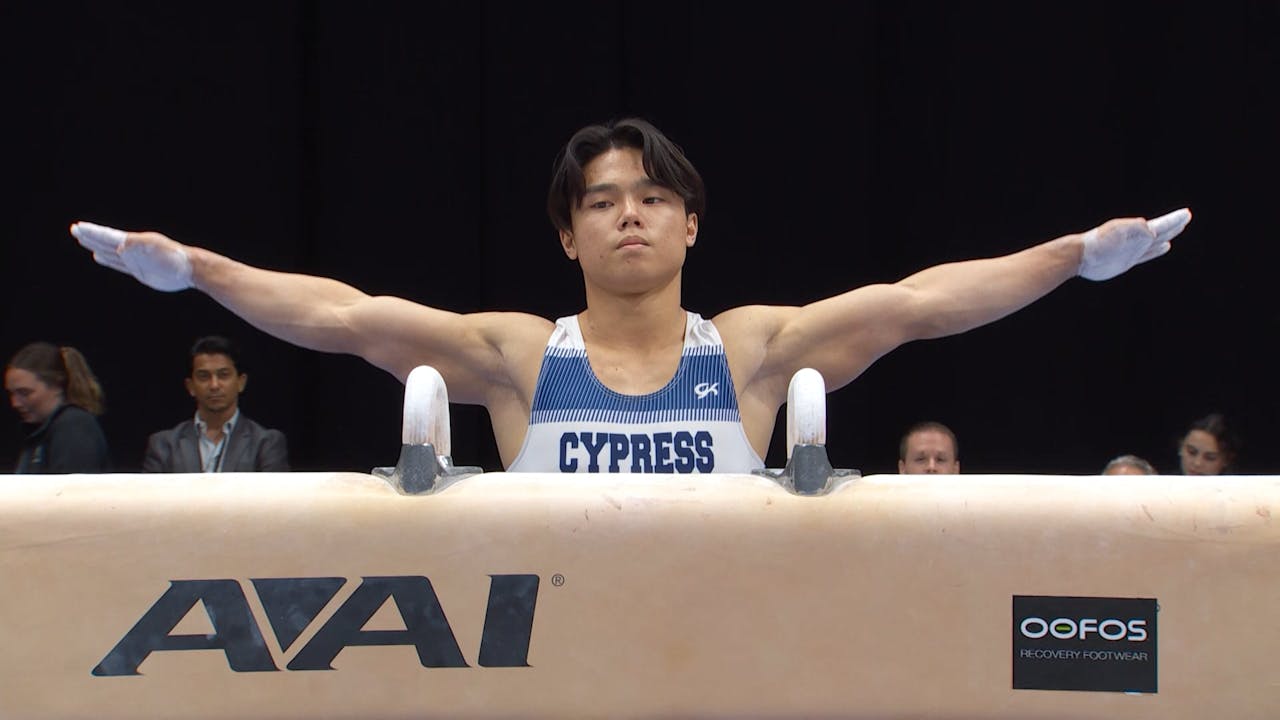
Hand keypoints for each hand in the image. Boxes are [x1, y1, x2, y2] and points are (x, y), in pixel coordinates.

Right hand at [70, 221, 192, 291]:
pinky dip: (107, 260)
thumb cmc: (175, 258)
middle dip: (90, 236)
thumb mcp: (157, 249)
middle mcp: (132, 249)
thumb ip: (139, 246)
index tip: (78, 227)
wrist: (190, 269)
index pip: (108, 235)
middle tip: (74, 229)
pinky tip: (99, 257)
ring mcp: (135, 259)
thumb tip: (121, 246)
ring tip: (83, 240)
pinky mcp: (139, 271)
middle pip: (106, 241)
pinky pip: (118, 264)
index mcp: (134, 241)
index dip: (93, 232)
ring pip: (109, 252)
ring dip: (96, 246)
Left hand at [1077, 208, 1190, 280]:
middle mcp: (1136, 238)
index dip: (1174, 220)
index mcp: (1136, 230)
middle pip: (1161, 230)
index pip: (1161, 224)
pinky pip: (1147, 254)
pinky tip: (1165, 246)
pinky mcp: (1127, 260)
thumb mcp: (1115, 232)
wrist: (1080, 256)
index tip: (1186, 213)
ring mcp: (1133, 249)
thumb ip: (1133, 229)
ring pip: (1156, 241)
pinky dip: (1157, 250)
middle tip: (1186, 217)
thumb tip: (1151, 232)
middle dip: (1174, 224)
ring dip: (1167, 235)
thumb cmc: (1095, 243)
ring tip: (1178, 229)